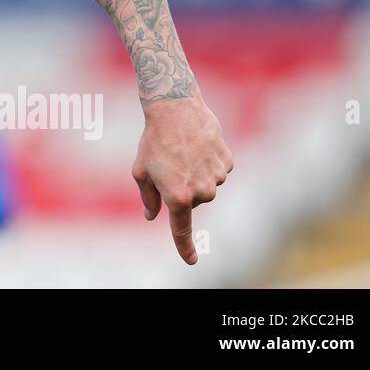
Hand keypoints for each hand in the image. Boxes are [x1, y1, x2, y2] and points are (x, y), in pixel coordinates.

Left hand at [131, 96, 232, 264]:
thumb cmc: (153, 140)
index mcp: (177, 196)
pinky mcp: (227, 162)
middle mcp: (201, 191)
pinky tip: (197, 145)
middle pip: (192, 202)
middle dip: (181, 187)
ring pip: (206, 185)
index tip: (191, 261)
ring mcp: (217, 177)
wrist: (175, 108)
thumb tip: (151, 215)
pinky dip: (207, 162)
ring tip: (182, 151)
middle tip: (169, 164)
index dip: (184, 246)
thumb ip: (148, 197)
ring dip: (195, 173)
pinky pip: (217, 170)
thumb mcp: (141, 171)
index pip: (182, 229)